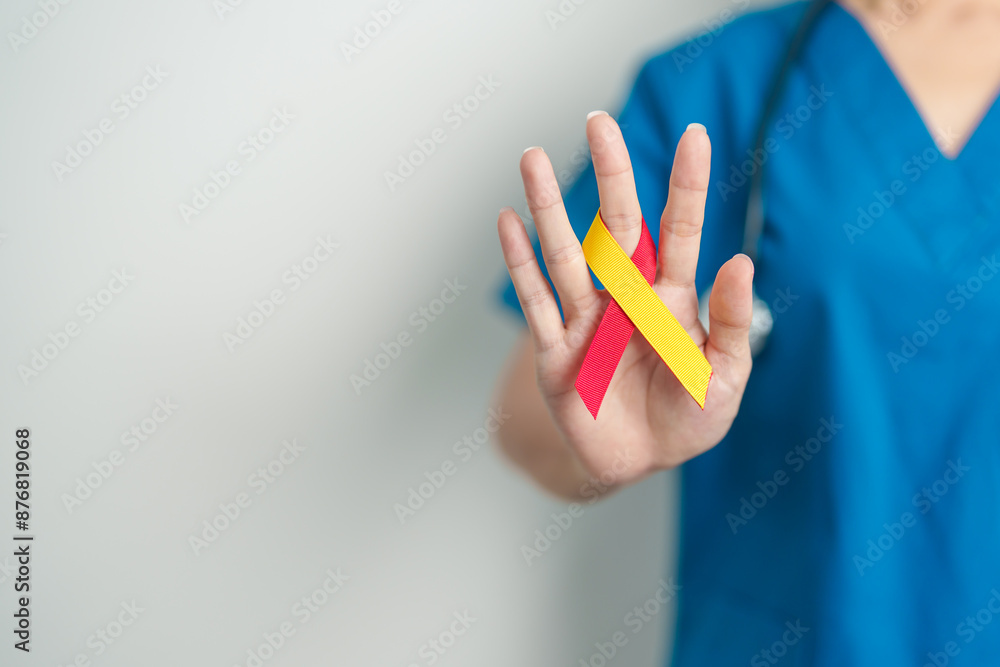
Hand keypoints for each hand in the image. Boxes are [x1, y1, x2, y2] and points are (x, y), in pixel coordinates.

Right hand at [497, 114, 754, 484]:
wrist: (640, 461)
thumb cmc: (689, 415)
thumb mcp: (725, 376)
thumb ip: (732, 323)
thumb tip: (742, 262)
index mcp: (671, 299)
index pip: (679, 232)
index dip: (687, 186)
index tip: (696, 135)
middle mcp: (626, 297)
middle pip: (616, 226)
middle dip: (610, 175)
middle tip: (598, 122)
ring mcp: (587, 320)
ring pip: (565, 254)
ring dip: (548, 207)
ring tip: (533, 158)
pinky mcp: (556, 351)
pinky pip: (536, 303)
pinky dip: (520, 264)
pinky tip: (508, 222)